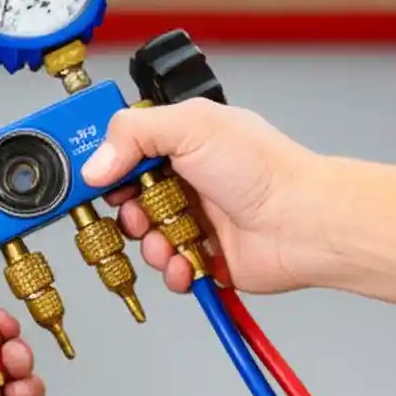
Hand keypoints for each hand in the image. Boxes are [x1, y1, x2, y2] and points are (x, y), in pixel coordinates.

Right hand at [82, 98, 333, 293]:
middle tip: (134, 211)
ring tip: (166, 239)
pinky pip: (167, 268)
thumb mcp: (192, 126)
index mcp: (180, 139)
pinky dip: (170, 269)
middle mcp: (184, 177)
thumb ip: (133, 133)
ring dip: (147, 242)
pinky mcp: (203, 255)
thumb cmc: (265, 169)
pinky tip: (183, 260)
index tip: (91, 176)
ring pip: (142, 235)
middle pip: (124, 195)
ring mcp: (193, 217)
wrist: (304, 223)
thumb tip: (95, 163)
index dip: (103, 160)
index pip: (123, 145)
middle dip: (122, 209)